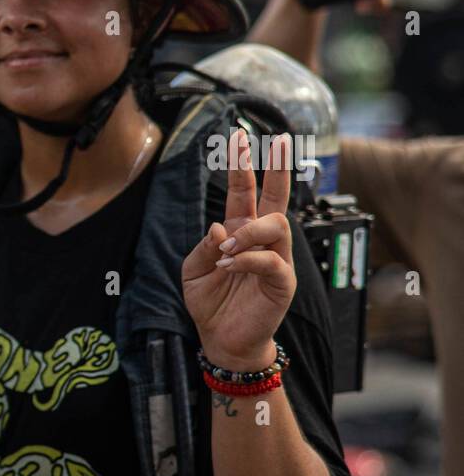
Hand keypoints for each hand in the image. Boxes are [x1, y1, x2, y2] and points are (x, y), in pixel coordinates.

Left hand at [183, 129, 296, 368]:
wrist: (222, 339)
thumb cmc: (211, 303)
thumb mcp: (194, 271)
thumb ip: (203, 247)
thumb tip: (219, 227)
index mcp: (239, 233)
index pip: (244, 193)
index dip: (241, 166)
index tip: (239, 137)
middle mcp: (262, 241)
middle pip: (276, 198)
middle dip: (276, 168)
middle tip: (276, 140)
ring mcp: (276, 260)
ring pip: (278, 225)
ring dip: (250, 230)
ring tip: (228, 247)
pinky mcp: (282, 282)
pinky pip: (271, 261)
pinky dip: (249, 258)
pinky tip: (230, 264)